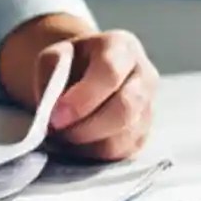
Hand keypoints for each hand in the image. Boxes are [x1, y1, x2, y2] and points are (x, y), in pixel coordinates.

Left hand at [33, 30, 158, 161]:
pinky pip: (119, 153)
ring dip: (86, 142)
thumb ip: (52, 72)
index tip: (56, 115)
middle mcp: (144, 75)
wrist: (85, 76)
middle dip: (85, 127)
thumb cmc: (71, 65)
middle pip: (124, 109)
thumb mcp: (55, 56)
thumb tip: (52, 105)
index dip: (83, 97)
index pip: (110, 72)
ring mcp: (148, 108)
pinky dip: (92, 152)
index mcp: (122, 47)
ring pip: (121, 137)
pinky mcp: (143, 135)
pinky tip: (77, 140)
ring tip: (63, 133)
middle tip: (56, 130)